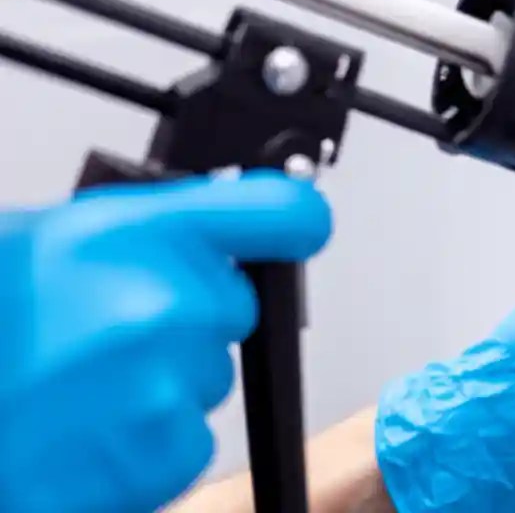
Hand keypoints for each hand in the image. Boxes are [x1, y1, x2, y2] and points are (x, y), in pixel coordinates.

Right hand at [0, 171, 330, 511]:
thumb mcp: (59, 239)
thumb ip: (151, 233)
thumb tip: (216, 234)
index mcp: (138, 237)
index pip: (281, 213)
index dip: (294, 220)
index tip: (298, 227)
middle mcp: (165, 307)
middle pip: (237, 313)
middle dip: (189, 323)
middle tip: (111, 336)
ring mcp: (163, 387)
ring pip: (209, 383)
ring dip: (161, 389)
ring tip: (82, 389)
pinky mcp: (155, 458)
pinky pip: (185, 445)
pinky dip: (144, 444)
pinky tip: (86, 430)